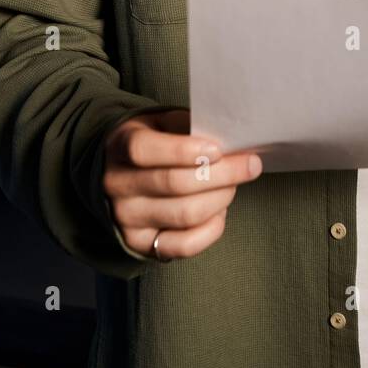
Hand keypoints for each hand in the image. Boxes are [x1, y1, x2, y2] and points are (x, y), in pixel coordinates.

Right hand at [102, 107, 262, 260]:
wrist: (126, 172)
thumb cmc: (156, 141)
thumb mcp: (164, 122)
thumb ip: (190, 127)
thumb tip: (230, 140)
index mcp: (120, 146)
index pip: (144, 150)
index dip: (183, 150)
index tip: (218, 149)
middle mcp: (117, 185)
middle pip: (174, 184)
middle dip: (222, 175)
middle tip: (250, 165)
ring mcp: (126, 218)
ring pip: (185, 215)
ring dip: (220, 199)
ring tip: (234, 185)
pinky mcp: (141, 244)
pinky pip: (184, 245)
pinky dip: (211, 229)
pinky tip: (220, 211)